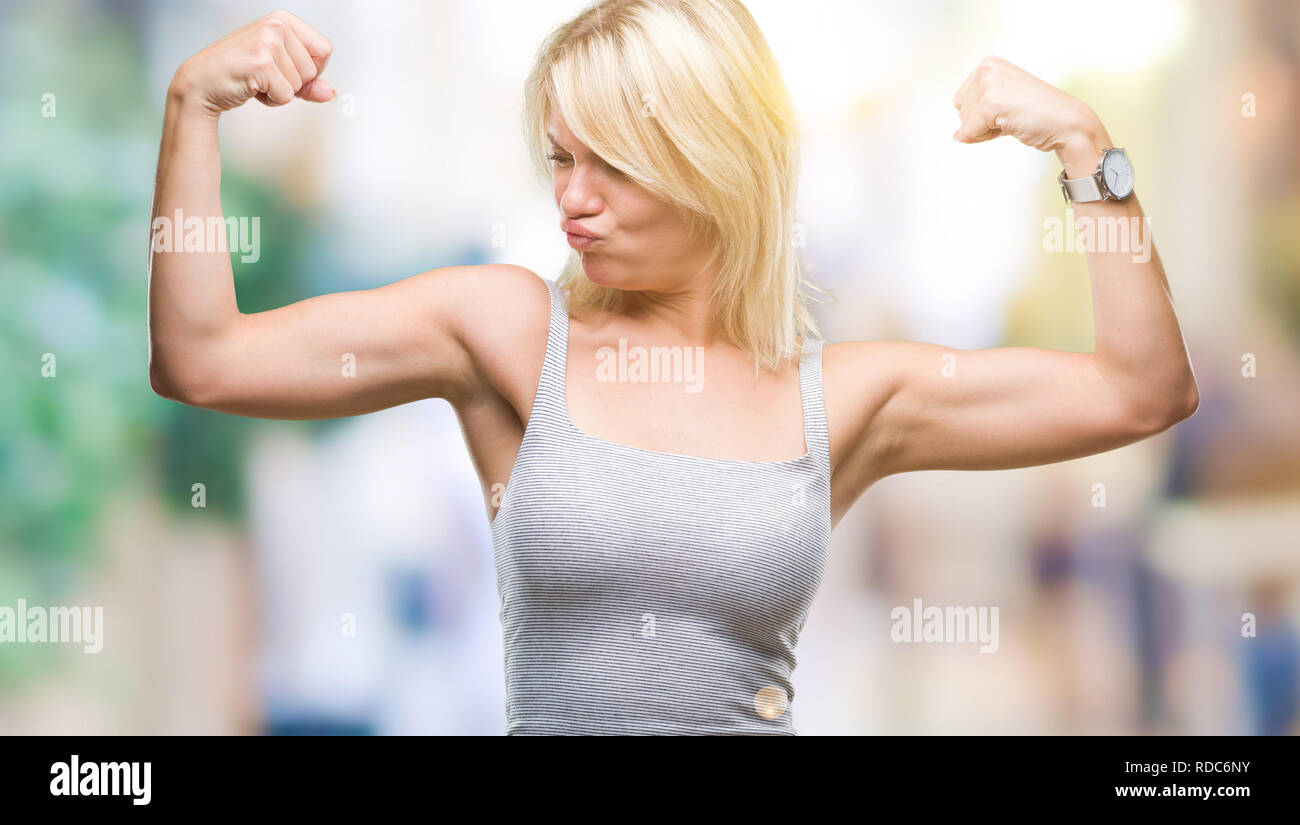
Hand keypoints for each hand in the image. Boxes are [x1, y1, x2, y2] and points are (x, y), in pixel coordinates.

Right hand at [170, 10, 334, 115]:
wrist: (202, 82)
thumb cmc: (239, 72)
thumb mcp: (280, 72)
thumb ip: (308, 83)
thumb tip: (330, 93)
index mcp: (283, 20)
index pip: (324, 49)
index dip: (312, 69)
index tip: (288, 69)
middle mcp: (277, 25)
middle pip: (314, 70)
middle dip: (293, 83)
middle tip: (265, 75)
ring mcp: (268, 42)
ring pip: (300, 84)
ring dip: (280, 91)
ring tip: (257, 80)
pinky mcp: (261, 63)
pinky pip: (286, 96)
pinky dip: (271, 100)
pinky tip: (251, 87)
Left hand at [952, 56, 1109, 176]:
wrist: (1066, 122)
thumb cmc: (1040, 112)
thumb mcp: (1002, 104)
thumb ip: (976, 114)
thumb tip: (957, 135)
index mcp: (989, 64)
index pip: (961, 99)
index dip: (980, 113)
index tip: (1006, 108)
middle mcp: (987, 69)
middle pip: (960, 110)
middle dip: (980, 122)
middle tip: (1011, 116)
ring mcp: (988, 84)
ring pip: (964, 122)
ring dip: (985, 130)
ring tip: (1012, 119)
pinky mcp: (990, 103)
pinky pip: (970, 132)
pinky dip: (985, 137)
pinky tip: (1009, 126)